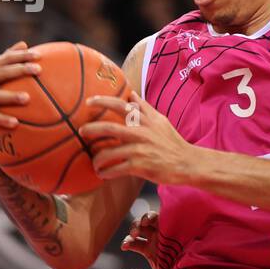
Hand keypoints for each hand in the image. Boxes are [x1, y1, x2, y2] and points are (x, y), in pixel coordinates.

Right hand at [0, 42, 42, 136]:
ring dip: (11, 96)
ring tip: (27, 98)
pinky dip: (2, 119)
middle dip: (20, 69)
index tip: (39, 55)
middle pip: (2, 72)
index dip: (21, 56)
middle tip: (38, 69)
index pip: (6, 59)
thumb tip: (24, 44)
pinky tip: (15, 123)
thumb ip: (6, 60)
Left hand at [80, 92, 194, 184]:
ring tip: (93, 161)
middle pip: (110, 128)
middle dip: (92, 129)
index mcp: (146, 120)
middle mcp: (142, 132)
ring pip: (109, 151)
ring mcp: (140, 149)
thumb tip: (131, 94)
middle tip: (81, 131)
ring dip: (97, 157)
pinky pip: (116, 169)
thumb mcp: (161, 121)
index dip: (103, 101)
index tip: (89, 101)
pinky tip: (102, 174)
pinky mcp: (140, 166)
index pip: (122, 106)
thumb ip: (145, 109)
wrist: (188, 163)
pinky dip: (106, 172)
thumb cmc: (172, 142)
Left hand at [121, 210, 163, 268]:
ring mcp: (164, 231)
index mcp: (151, 250)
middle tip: (132, 236)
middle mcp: (156, 239)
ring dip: (140, 222)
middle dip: (132, 231)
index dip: (127, 242)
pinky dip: (151, 216)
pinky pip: (160, 216)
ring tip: (139, 228)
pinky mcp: (173, 226)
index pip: (133, 242)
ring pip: (147, 220)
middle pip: (138, 229)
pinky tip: (147, 222)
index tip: (124, 246)